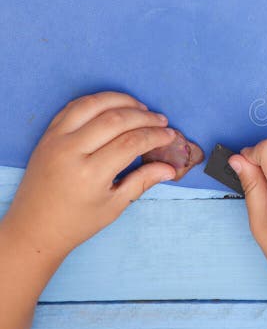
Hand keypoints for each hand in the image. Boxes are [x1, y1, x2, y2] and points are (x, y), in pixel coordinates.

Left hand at [1, 92, 176, 257]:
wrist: (33, 228)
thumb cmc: (76, 222)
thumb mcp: (114, 206)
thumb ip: (142, 181)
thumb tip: (170, 168)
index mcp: (90, 174)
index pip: (131, 142)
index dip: (155, 136)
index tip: (170, 135)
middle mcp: (71, 152)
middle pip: (115, 119)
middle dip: (144, 117)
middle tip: (162, 120)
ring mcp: (56, 140)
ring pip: (93, 104)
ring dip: (121, 100)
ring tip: (141, 108)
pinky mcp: (47, 135)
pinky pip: (73, 106)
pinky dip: (97, 101)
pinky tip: (114, 106)